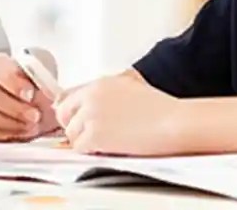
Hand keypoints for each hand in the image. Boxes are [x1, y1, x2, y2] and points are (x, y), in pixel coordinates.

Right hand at [0, 53, 57, 140]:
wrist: (37, 111)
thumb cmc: (39, 93)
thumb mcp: (47, 83)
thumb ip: (46, 85)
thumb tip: (52, 97)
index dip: (12, 81)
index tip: (30, 94)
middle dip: (13, 107)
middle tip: (35, 116)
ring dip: (9, 123)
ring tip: (31, 127)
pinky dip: (2, 135)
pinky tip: (19, 134)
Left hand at [55, 71, 185, 155]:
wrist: (173, 122)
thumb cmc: (160, 109)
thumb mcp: (129, 87)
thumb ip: (106, 93)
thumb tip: (90, 106)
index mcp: (99, 83)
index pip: (68, 98)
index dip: (74, 113)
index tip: (79, 122)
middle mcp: (91, 96)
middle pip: (63, 114)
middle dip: (74, 126)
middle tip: (87, 137)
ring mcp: (91, 115)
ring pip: (71, 133)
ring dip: (84, 141)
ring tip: (104, 144)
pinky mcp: (95, 134)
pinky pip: (80, 147)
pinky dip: (90, 152)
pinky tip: (106, 150)